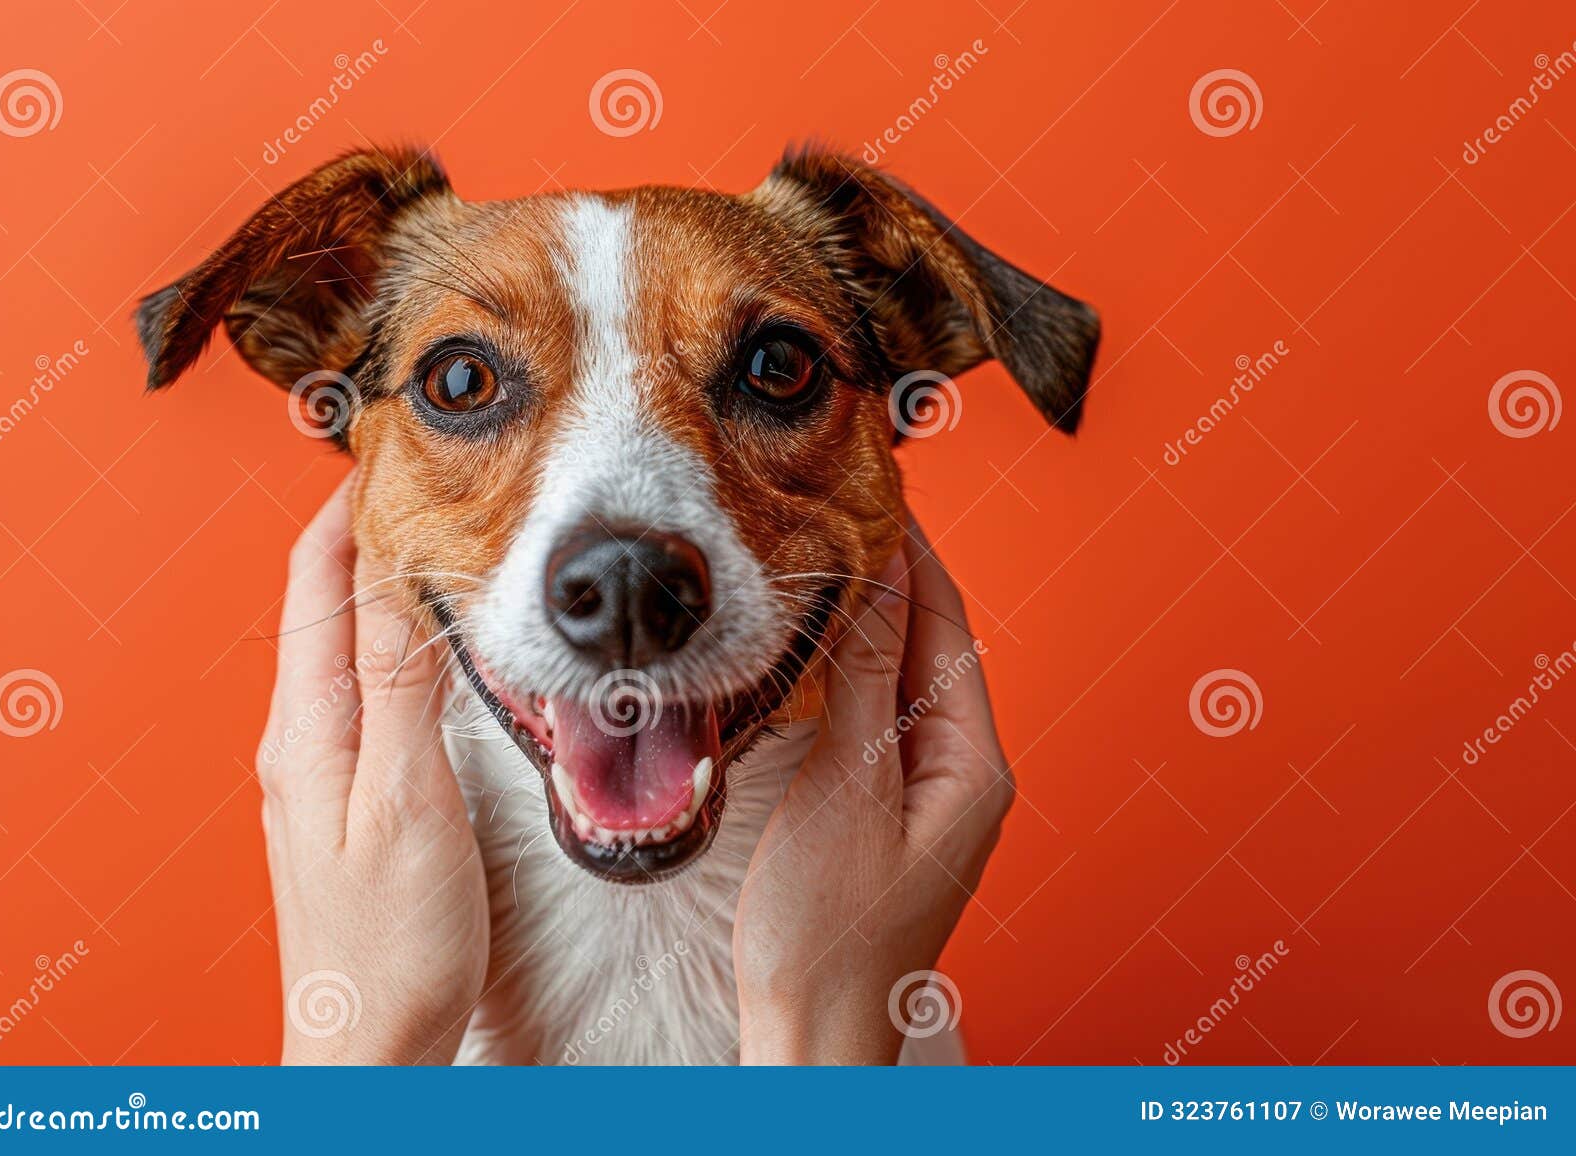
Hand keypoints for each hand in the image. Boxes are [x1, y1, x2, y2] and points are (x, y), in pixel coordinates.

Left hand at [259, 474, 488, 1064]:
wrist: (368, 1042)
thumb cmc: (391, 942)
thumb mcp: (406, 802)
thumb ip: (403, 688)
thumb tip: (403, 579)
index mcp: (307, 728)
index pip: (314, 583)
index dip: (345, 507)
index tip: (388, 448)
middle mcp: (301, 738)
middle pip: (322, 603)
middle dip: (362, 529)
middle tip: (419, 474)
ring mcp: (321, 768)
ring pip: (344, 644)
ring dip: (379, 582)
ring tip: (431, 535)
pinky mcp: (349, 795)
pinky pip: (363, 690)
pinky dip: (393, 641)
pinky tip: (430, 643)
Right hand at [733, 521, 1013, 1063]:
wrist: (816, 1034)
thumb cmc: (830, 935)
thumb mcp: (846, 787)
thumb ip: (866, 679)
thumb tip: (877, 583)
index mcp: (973, 767)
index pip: (952, 630)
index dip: (920, 559)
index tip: (887, 500)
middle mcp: (965, 778)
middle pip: (938, 651)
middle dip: (902, 582)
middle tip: (854, 514)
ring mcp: (930, 799)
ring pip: (911, 684)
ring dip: (880, 624)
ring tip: (837, 564)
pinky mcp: (892, 816)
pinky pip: (887, 722)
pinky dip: (861, 675)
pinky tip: (828, 657)